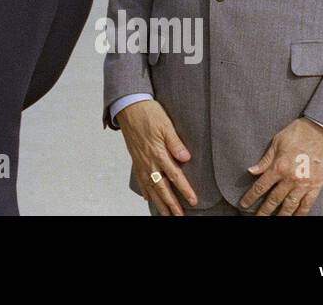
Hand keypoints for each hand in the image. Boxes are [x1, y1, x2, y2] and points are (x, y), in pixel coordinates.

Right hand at [118, 98, 197, 215]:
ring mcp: (140, 161)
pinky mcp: (135, 158)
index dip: (184, 189)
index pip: (174, 175)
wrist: (128, 106)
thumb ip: (175, 143)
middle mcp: (149, 161)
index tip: (193, 200)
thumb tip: (186, 158)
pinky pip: (140, 178)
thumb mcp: (166, 124)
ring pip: (150, 187)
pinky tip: (148, 198)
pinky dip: (145, 190)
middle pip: (161, 187)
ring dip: (158, 202)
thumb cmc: (148, 113)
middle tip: (179, 216)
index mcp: (158, 152)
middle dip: (171, 204)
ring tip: (165, 214)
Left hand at [241, 117, 322, 215]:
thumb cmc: (298, 133)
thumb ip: (265, 160)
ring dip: (281, 215)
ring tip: (274, 221)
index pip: (261, 186)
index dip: (251, 197)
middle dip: (264, 211)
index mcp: (279, 167)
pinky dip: (301, 213)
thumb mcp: (277, 142)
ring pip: (290, 205)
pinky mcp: (317, 185)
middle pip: (274, 199)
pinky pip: (308, 204)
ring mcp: (304, 184)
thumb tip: (252, 171)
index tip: (244, 204)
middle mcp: (290, 179)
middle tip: (256, 218)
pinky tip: (295, 217)